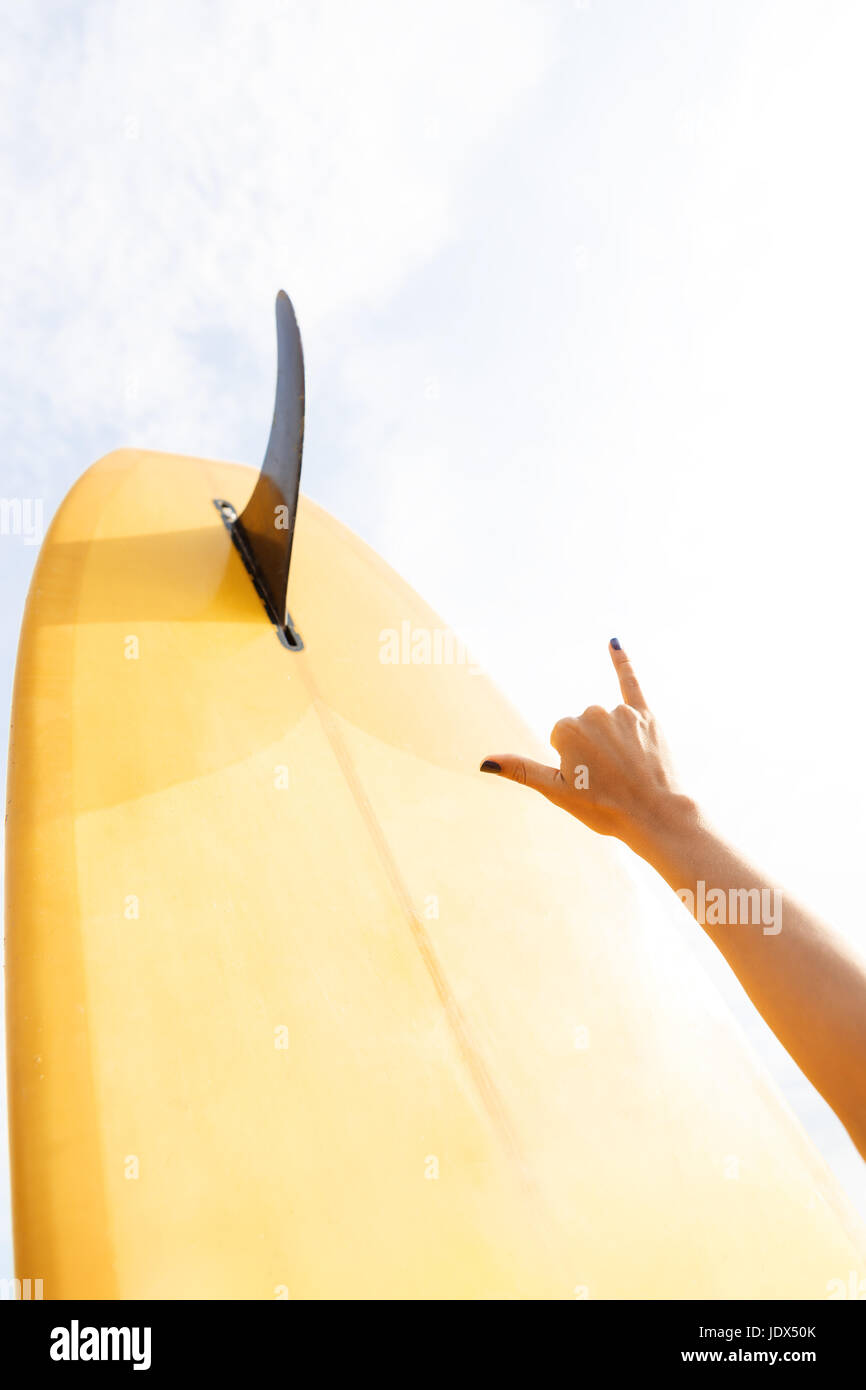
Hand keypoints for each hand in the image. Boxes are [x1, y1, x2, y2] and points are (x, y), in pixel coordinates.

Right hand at [480, 640, 691, 850]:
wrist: (656, 815)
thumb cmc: (604, 807)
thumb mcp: (557, 792)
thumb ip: (521, 769)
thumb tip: (484, 762)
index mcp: (567, 729)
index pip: (560, 738)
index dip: (572, 762)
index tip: (589, 780)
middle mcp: (594, 713)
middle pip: (582, 727)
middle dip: (591, 750)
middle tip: (609, 778)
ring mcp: (622, 713)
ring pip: (604, 720)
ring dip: (611, 741)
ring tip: (627, 770)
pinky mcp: (645, 715)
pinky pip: (631, 683)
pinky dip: (622, 662)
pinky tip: (612, 642)